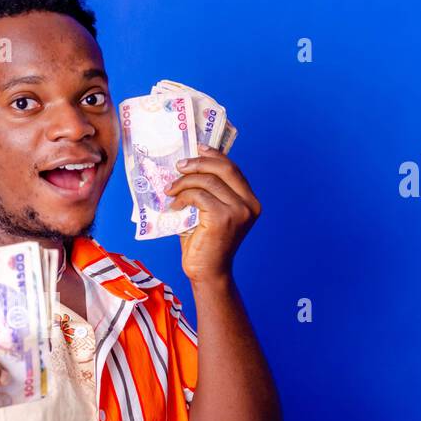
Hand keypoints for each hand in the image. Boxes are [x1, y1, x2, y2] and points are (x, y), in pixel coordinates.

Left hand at [164, 144, 260, 284]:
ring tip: (171, 190)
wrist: (207, 272)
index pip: (233, 169)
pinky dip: (183, 196)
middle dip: (198, 163)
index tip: (197, 148)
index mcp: (250, 201)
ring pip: (208, 181)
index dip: (214, 155)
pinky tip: (174, 205)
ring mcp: (238, 211)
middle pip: (224, 169)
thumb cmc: (204, 243)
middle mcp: (249, 205)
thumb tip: (188, 165)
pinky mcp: (223, 218)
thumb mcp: (208, 212)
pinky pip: (199, 195)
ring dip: (185, 182)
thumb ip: (207, 191)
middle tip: (179, 166)